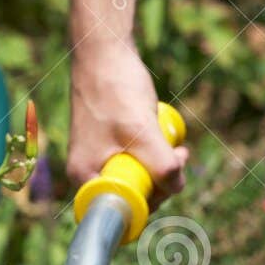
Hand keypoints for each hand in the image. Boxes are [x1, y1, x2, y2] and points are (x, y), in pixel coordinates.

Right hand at [68, 44, 187, 203]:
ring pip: (137, 176)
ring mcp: (98, 157)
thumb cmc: (115, 89)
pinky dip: (153, 151)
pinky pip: (136, 159)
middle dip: (160, 181)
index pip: (120, 213)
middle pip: (131, 196)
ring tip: (177, 146)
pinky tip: (164, 135)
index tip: (168, 182)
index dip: (149, 203)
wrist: (104, 51)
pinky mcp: (109, 143)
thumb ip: (161, 166)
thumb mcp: (143, 132)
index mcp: (86, 178)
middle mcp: (88, 172)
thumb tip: (176, 188)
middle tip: (178, 156)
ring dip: (161, 165)